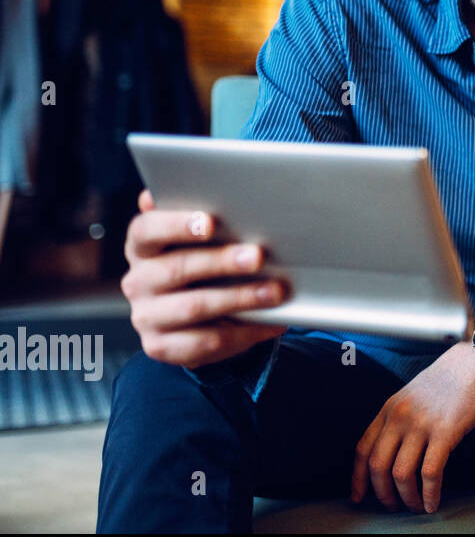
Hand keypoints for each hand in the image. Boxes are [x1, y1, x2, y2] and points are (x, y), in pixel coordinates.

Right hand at [120, 189, 287, 367]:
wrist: (201, 317)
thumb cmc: (204, 265)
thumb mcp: (203, 241)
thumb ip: (201, 218)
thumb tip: (206, 190)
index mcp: (142, 246)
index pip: (146, 230)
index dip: (176, 224)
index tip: (210, 222)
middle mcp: (137, 281)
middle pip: (176, 268)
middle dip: (222, 261)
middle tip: (258, 256)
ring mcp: (146, 316)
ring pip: (193, 307)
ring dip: (239, 298)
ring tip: (274, 291)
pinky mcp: (160, 346)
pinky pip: (205, 341)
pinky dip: (242, 332)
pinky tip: (270, 321)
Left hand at [351, 342, 474, 513]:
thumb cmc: (447, 381)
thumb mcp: (411, 395)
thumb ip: (398, 419)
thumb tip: (392, 452)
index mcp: (389, 409)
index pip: (363, 449)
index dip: (358, 478)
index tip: (359, 497)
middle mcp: (399, 417)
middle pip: (378, 466)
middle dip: (383, 494)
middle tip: (393, 507)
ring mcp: (421, 425)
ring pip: (401, 473)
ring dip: (407, 498)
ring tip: (416, 507)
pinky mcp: (445, 432)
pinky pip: (430, 472)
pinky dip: (429, 493)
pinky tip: (433, 502)